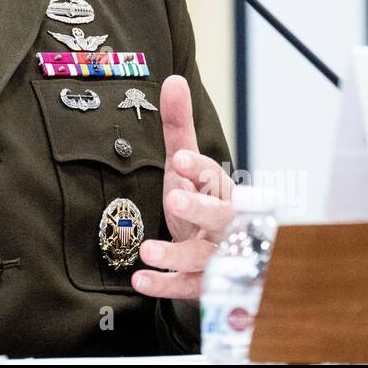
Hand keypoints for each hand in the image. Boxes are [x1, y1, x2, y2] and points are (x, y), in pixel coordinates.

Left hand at [131, 74, 234, 299]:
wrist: (225, 256)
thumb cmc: (204, 203)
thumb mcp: (188, 167)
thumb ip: (180, 128)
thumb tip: (174, 81)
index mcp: (223, 190)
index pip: (216, 177)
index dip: (200, 169)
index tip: (181, 159)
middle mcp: (225, 223)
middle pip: (221, 216)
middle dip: (200, 208)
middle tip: (174, 199)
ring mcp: (217, 256)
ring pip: (205, 256)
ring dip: (177, 253)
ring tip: (148, 250)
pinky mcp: (204, 283)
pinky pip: (187, 286)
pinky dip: (165, 284)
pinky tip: (141, 280)